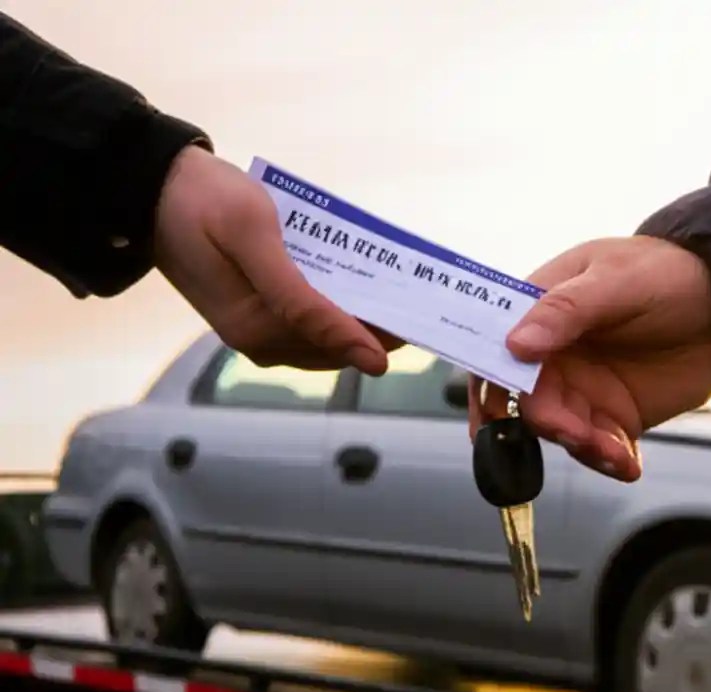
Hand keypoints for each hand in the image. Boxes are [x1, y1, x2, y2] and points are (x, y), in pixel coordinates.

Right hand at [153, 146, 400, 373]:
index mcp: (256, 327)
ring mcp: (252, 328)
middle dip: (374, 328)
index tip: (422, 326)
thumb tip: (359, 350)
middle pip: (333, 344)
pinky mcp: (252, 310)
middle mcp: (256, 339)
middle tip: (417, 304)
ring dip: (357, 317)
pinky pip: (305, 319)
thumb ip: (302, 299)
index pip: (336, 340)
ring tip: (396, 295)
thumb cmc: (203, 201)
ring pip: (323, 335)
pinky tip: (357, 285)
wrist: (151, 184)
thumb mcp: (254, 238)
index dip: (380, 334)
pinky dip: (334, 306)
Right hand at [469, 236, 710, 481]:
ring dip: (581, 447)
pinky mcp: (616, 415)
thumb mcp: (616, 281)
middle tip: (577, 433)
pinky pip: (601, 447)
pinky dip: (609, 461)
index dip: (487, 382)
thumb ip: (565, 311)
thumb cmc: (666, 273)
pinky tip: (627, 465)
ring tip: (613, 452)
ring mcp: (583, 388)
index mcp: (539, 310)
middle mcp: (553, 355)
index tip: (496, 413)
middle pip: (527, 400)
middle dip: (547, 422)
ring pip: (561, 430)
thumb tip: (516, 344)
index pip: (494, 349)